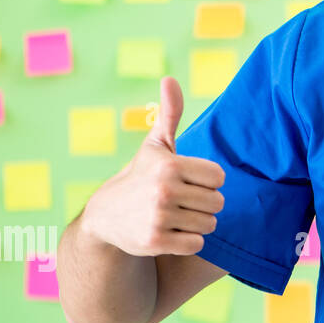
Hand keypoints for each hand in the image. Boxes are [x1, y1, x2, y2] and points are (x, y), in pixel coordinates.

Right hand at [80, 76, 225, 256]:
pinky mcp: (155, 241)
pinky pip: (196, 244)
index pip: (219, 177)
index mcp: (169, 164)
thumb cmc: (141, 175)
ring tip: (175, 216)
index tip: (188, 181)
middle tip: (181, 201)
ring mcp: (158, 217)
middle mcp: (163, 190)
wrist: (105, 216)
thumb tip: (169, 78)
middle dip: (204, 203)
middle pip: (217, 202)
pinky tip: (170, 232)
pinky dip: (188, 241)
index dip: (207, 180)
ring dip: (197, 223)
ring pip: (209, 224)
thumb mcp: (156, 145)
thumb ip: (170, 113)